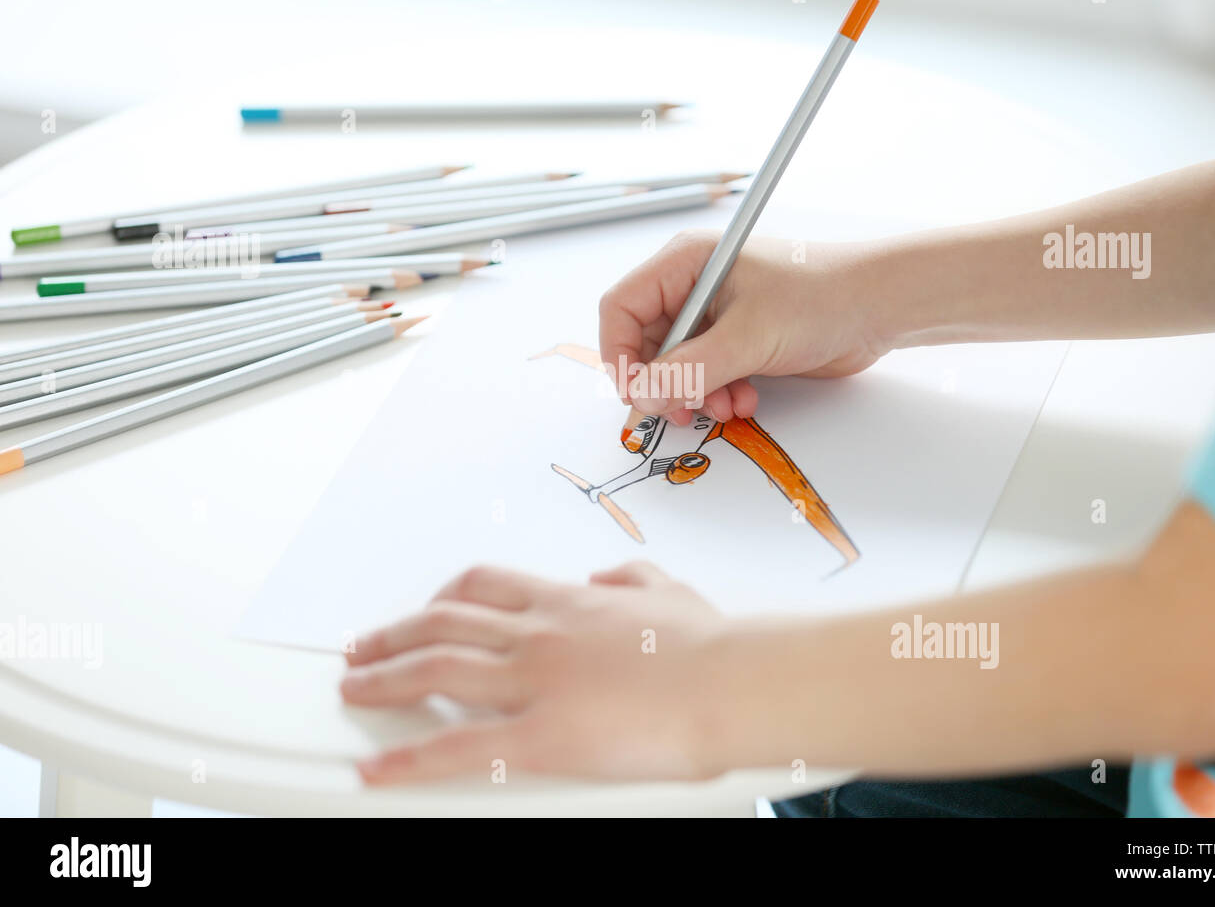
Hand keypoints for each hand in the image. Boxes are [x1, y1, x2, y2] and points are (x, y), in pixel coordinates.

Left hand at [341, 561, 729, 783]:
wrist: (735, 681)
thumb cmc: (714, 646)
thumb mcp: (671, 593)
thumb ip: (633, 579)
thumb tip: (610, 574)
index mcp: (570, 602)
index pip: (487, 586)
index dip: (444, 596)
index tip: (427, 606)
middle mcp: (539, 633)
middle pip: (444, 622)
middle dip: (395, 633)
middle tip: (363, 647)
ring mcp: (534, 682)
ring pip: (436, 669)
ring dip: (385, 677)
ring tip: (352, 688)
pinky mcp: (540, 737)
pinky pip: (457, 748)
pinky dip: (408, 759)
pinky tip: (378, 768)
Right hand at [599, 231, 893, 423]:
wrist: (879, 308)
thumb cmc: (821, 298)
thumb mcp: (748, 337)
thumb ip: (690, 369)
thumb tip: (642, 395)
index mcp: (685, 263)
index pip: (621, 308)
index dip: (619, 353)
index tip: (636, 393)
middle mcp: (693, 287)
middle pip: (644, 344)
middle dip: (662, 382)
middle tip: (682, 411)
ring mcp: (716, 316)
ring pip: (675, 366)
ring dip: (693, 394)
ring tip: (725, 406)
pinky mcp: (737, 341)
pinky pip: (705, 375)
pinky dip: (716, 394)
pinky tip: (744, 399)